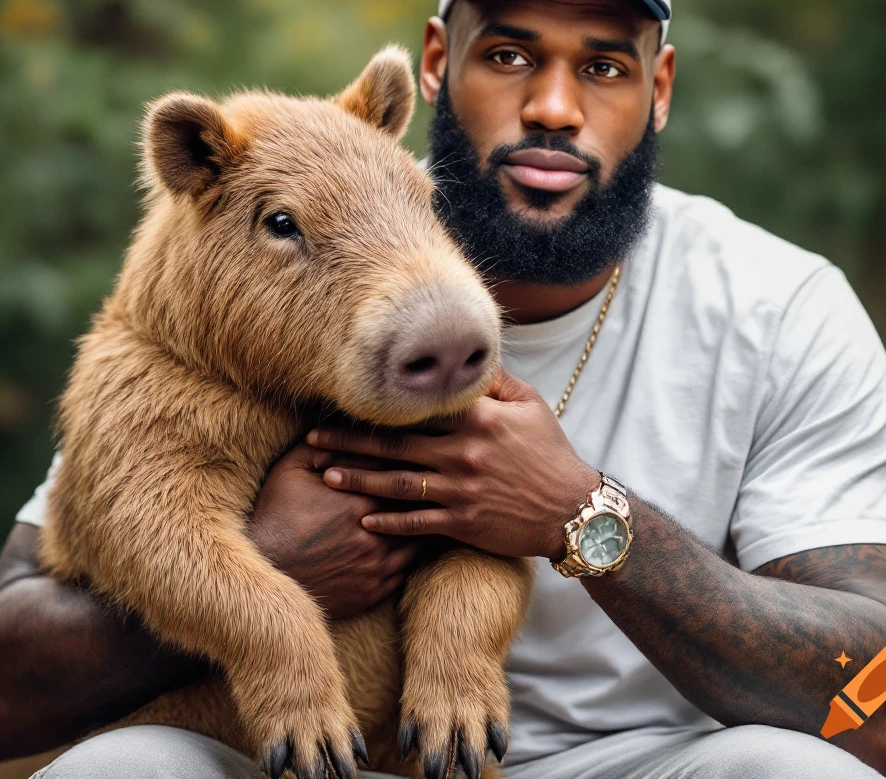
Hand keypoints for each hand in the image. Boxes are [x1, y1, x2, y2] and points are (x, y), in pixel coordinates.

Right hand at [248, 441, 418, 617]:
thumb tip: (339, 430)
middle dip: (420, 499)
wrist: (264, 570)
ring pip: (415, 544)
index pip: (401, 480)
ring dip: (416, 529)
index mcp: (359, 502)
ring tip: (421, 516)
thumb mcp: (290, 470)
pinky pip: (403, 574)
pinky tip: (402, 548)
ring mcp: (376, 568)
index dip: (407, 471)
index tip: (412, 465)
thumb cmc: (275, 516)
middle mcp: (375, 536)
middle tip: (427, 488)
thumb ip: (318, 446)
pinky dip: (405, 559)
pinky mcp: (371, 593)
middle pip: (414, 511)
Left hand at [307, 370, 600, 560]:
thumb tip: (465, 360)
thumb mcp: (531, 405)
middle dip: (350, 442)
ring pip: (399, 484)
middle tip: (312, 439)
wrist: (573, 509)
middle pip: (396, 446)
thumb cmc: (550, 452)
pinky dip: (390, 524)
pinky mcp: (464, 523)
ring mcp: (462, 490)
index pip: (420, 407)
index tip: (345, 400)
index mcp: (478, 419)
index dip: (380, 405)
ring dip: (358, 480)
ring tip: (325, 475)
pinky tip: (363, 520)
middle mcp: (464, 453)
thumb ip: (495, 381)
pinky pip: (418, 524)